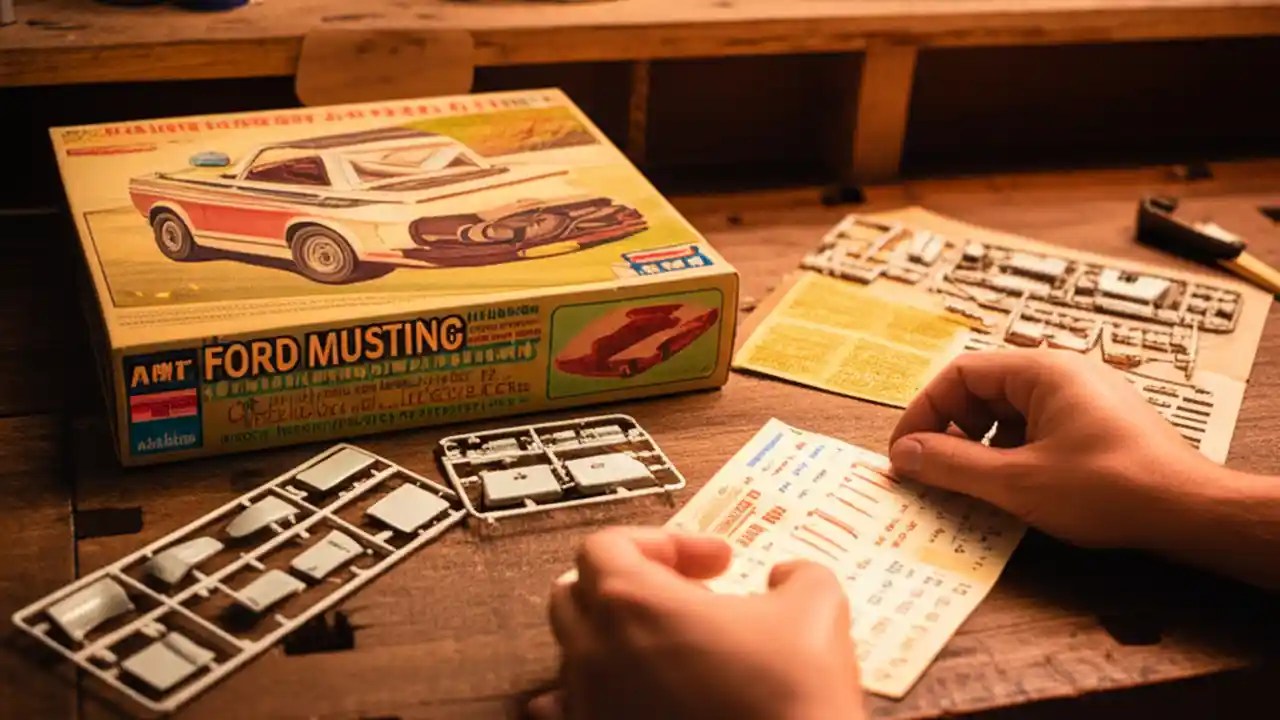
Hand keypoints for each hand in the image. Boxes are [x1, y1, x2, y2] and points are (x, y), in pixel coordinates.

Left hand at [530, 527, 865, 719]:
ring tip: (676, 651)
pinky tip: (635, 695)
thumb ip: (796, 574)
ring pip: (575, 653)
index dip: (663, 543)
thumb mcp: (816, 607)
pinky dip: (593, 693)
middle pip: (577, 594)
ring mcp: (591, 706)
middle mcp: (594, 653)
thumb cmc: (790, 698)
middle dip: (632, 586)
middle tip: (692, 600)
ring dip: (618, 639)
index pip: (606, 546)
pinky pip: (567, 710)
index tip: (713, 564)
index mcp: (631, 603)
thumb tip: (788, 576)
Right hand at [887, 349, 1222, 549]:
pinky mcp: (1094, 426)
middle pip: (981, 391)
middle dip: (950, 431)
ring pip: (1007, 414)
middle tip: (930, 471)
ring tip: (969, 484)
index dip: (923, 413)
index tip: (905, 451)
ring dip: (979, 447)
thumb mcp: (1017, 481)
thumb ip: (952, 465)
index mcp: (1042, 371)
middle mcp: (1062, 374)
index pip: (959, 375)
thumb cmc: (1113, 488)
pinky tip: (1009, 488)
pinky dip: (1010, 455)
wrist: (1191, 513)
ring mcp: (1082, 399)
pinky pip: (1035, 429)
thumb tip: (906, 454)